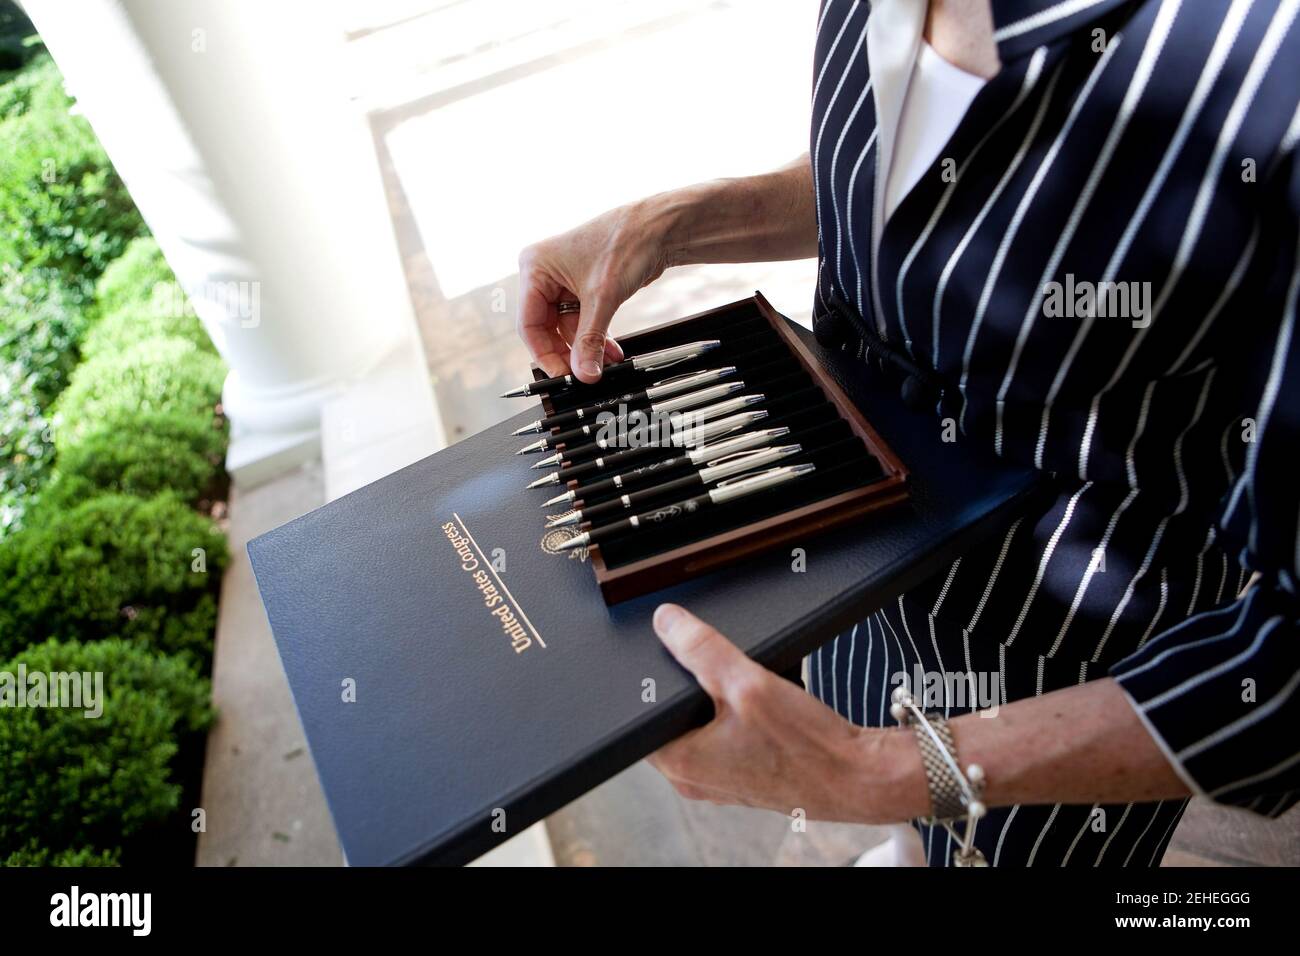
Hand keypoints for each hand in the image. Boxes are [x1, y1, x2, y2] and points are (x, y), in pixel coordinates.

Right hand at [516, 202, 673, 382]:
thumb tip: (584, 373)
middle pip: (547, 328)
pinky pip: (584, 320)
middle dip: (569, 352)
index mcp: (535, 267)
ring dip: (587, 348)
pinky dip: (596, 337)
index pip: (529, 324)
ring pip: (568, 328)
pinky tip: (610, 352)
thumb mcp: (603, 298)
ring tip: (605, 364)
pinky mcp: (585, 287)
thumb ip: (589, 340)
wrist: (659, 228)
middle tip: (584, 374)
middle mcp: (545, 274)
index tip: (562, 376)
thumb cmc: (625, 242)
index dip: (545, 354)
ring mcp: (565, 281)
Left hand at [645, 604, 927, 823]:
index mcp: (680, 763)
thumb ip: (701, 649)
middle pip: (672, 716)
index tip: (667, 654)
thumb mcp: (748, 684)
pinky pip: (726, 735)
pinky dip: (738, 713)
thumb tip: (666, 621)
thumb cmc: (807, 747)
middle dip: (690, 685)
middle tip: (714, 662)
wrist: (861, 779)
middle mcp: (694, 779)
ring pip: (701, 724)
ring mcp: (721, 780)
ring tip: (741, 682)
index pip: (640, 716)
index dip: (652, 680)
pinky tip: (762, 700)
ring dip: (717, 698)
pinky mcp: (746, 775)